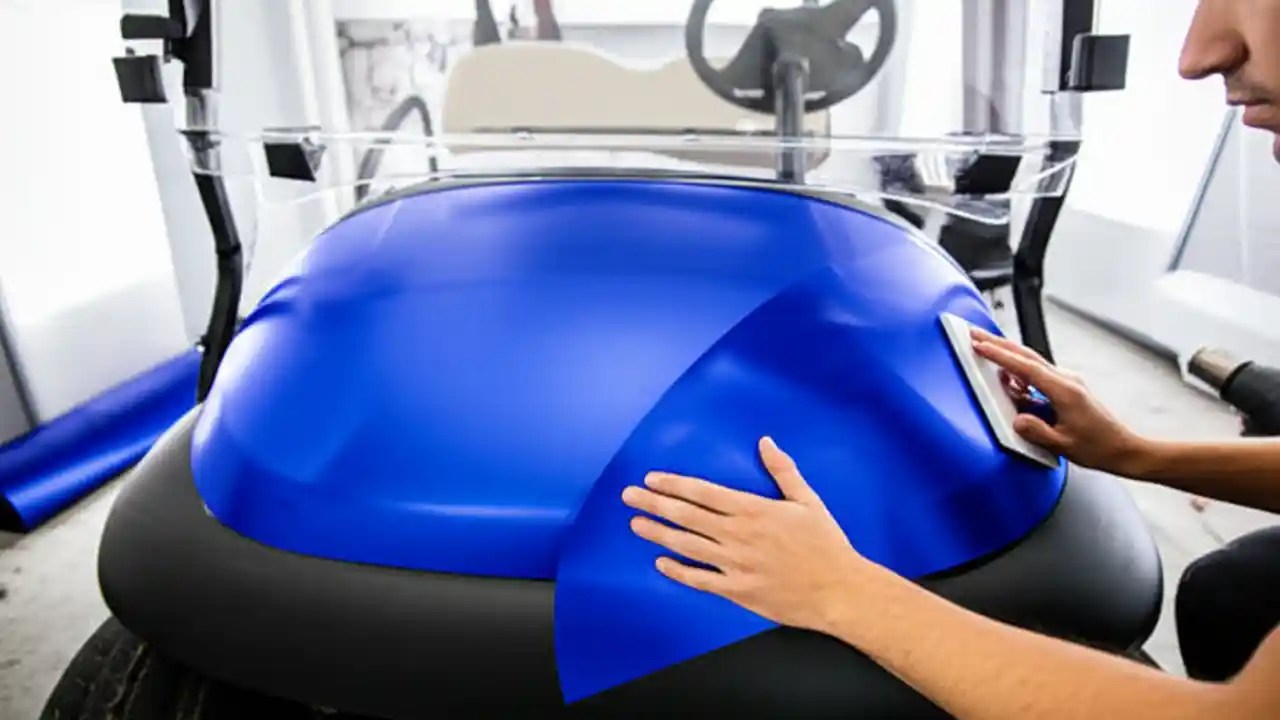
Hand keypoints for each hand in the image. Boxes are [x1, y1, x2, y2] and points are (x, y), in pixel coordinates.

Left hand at [621, 437, 877, 632]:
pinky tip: (660, 563)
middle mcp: (739, 536)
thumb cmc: (826, 544)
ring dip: (658, 533)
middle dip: (654, 503)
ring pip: (687, 546)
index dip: (673, 484)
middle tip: (629, 495)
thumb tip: (765, 441)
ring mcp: (736, 565)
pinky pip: (700, 580)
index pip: (703, 492)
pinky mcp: (738, 591)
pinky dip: (678, 572)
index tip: (651, 479)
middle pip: (686, 516)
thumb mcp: (808, 501)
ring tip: (636, 523)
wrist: (840, 591)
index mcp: (754, 510)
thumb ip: (783, 470)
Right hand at [970, 327, 1148, 474]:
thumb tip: (1016, 420)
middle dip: (998, 343)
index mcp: (1065, 391)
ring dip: (1007, 354)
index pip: (1025, 367)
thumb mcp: (1063, 445)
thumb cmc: (1098, 447)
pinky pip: (1038, 373)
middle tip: (974, 334)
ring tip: (985, 349)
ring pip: (1031, 361)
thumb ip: (1036, 431)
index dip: (1000, 355)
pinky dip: (1018, 369)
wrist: (1123, 448)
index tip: (979, 345)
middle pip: (1026, 355)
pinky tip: (1008, 377)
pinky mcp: (1066, 388)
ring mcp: (1067, 382)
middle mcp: (1066, 381)